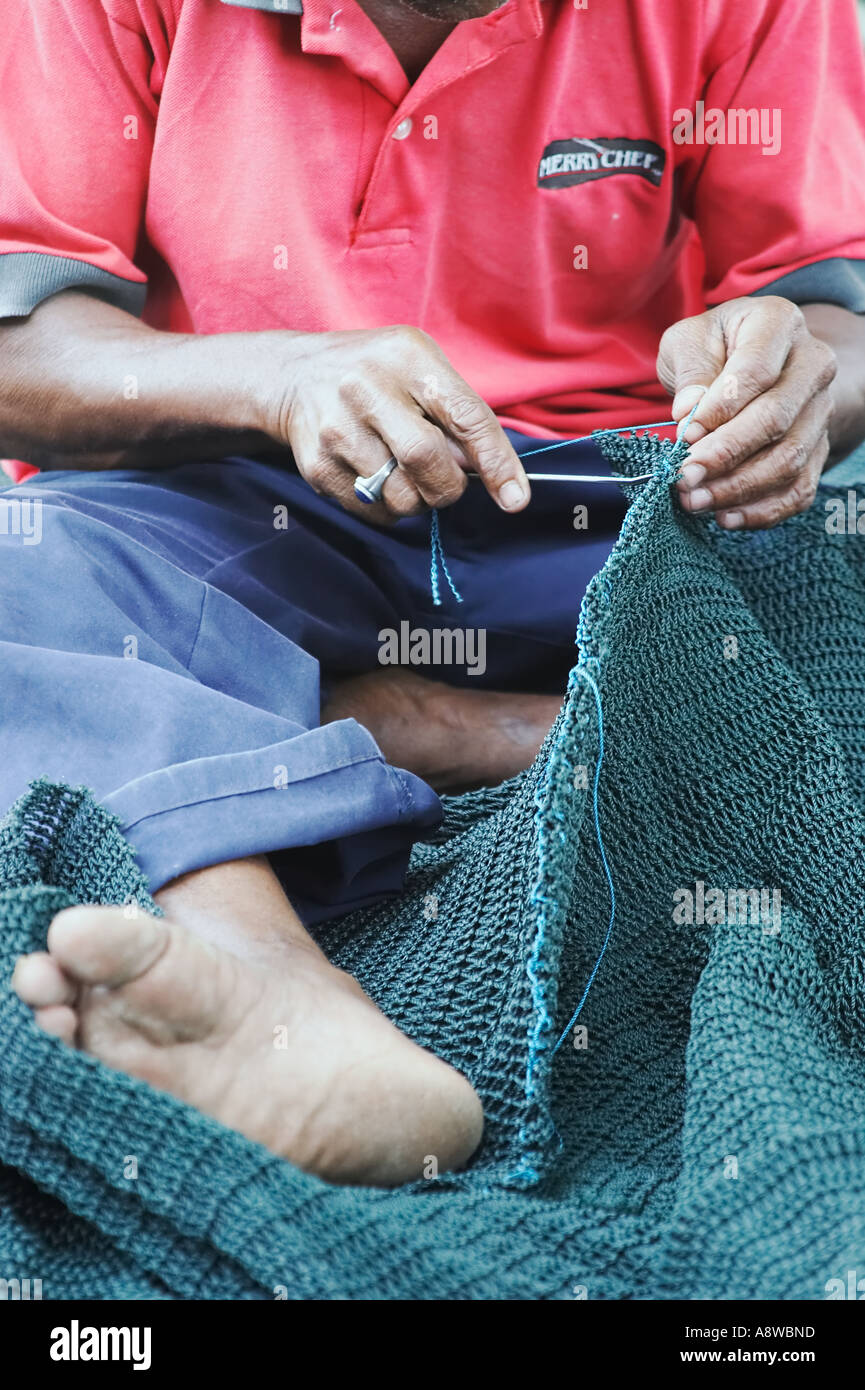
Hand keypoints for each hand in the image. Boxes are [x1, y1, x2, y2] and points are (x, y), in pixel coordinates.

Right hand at [269, 325, 529, 520]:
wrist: (293, 377)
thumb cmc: (377, 375)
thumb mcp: (420, 368)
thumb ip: (457, 413)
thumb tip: (489, 473)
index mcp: (407, 359)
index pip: (464, 415)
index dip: (496, 461)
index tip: (516, 498)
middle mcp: (367, 388)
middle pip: (426, 460)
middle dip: (448, 487)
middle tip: (446, 483)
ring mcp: (336, 428)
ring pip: (400, 496)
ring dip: (418, 501)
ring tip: (406, 476)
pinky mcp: (317, 465)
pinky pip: (372, 511)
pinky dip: (388, 508)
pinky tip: (378, 479)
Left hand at [657, 296, 836, 529]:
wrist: (749, 360)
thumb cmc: (712, 348)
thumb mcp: (688, 341)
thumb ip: (690, 370)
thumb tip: (689, 413)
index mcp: (778, 324)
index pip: (756, 370)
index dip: (720, 408)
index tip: (684, 435)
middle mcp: (812, 365)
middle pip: (776, 419)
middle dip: (726, 455)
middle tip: (684, 478)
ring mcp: (820, 410)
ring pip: (789, 459)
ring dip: (738, 489)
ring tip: (694, 502)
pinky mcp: (817, 448)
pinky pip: (800, 489)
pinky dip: (763, 511)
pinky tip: (725, 518)